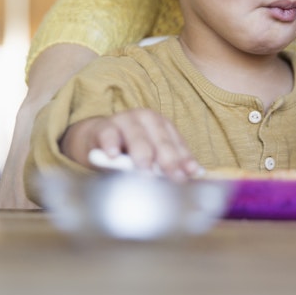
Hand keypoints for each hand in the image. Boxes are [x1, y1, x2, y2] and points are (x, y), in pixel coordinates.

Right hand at [61, 109, 204, 180]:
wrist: (98, 139)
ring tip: (145, 169)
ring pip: (136, 136)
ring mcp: (123, 120)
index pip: (176, 143)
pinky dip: (111, 144)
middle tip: (172, 176)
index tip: (190, 174)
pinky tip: (113, 155)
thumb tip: (197, 174)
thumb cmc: (130, 150)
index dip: (184, 159)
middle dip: (168, 160)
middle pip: (160, 140)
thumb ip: (171, 163)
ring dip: (142, 153)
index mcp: (161, 124)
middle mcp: (144, 118)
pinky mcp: (103, 127)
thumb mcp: (152, 155)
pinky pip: (108, 135)